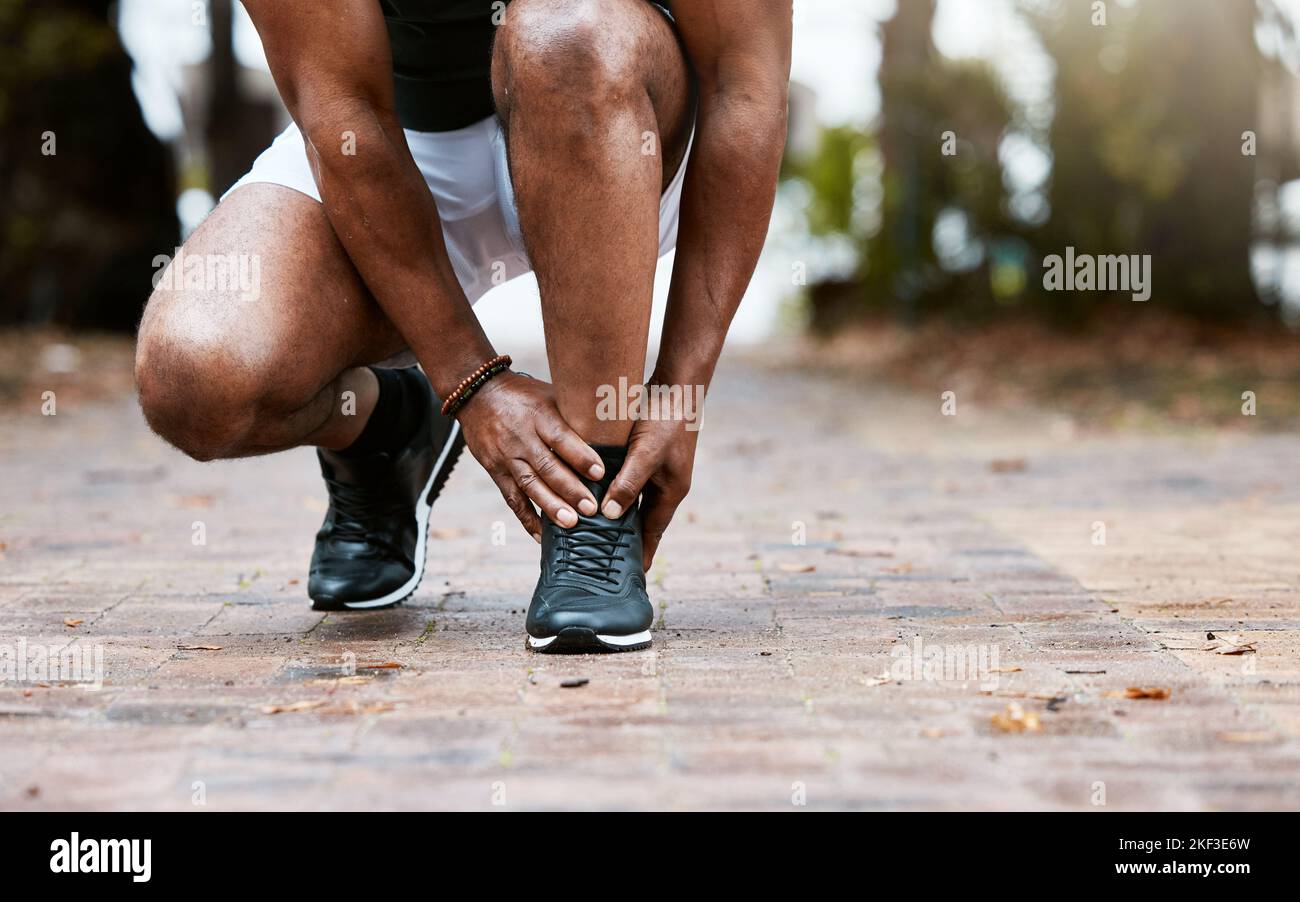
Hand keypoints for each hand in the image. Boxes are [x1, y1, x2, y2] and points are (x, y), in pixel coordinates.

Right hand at [455, 372, 603, 539]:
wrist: (478, 394)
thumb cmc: (525, 394)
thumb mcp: (551, 394)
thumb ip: (576, 413)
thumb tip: (615, 428)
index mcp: (540, 416)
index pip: (562, 438)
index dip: (581, 456)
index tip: (601, 473)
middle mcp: (522, 437)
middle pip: (546, 466)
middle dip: (570, 489)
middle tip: (591, 508)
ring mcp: (506, 456)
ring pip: (529, 485)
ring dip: (550, 506)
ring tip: (571, 523)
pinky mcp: (495, 470)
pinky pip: (511, 498)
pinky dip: (526, 518)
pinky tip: (542, 535)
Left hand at [600, 413, 699, 569]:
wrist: (678, 386)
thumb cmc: (665, 419)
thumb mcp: (646, 453)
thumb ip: (628, 483)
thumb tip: (610, 515)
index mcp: (670, 492)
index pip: (652, 533)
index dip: (641, 554)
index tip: (629, 577)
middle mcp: (664, 486)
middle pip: (641, 521)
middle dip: (624, 539)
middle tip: (601, 560)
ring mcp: (656, 472)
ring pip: (632, 502)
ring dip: (616, 516)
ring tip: (594, 534)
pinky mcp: (647, 457)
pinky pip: (628, 483)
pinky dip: (614, 493)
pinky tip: (595, 496)